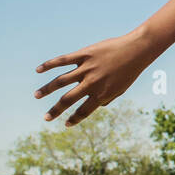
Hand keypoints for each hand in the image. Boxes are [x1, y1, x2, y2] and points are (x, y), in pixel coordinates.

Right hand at [35, 31, 154, 125]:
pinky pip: (62, 60)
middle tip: (46, 118)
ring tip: (36, 95)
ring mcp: (87, 68)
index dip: (74, 119)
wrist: (137, 50)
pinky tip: (38, 70)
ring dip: (46, 90)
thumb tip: (99, 106)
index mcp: (102, 94)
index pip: (83, 111)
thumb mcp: (121, 89)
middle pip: (68, 100)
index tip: (66, 124)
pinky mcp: (84, 54)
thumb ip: (108, 98)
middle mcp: (92, 83)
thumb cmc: (130, 70)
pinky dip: (49, 65)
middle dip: (55, 111)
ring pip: (60, 81)